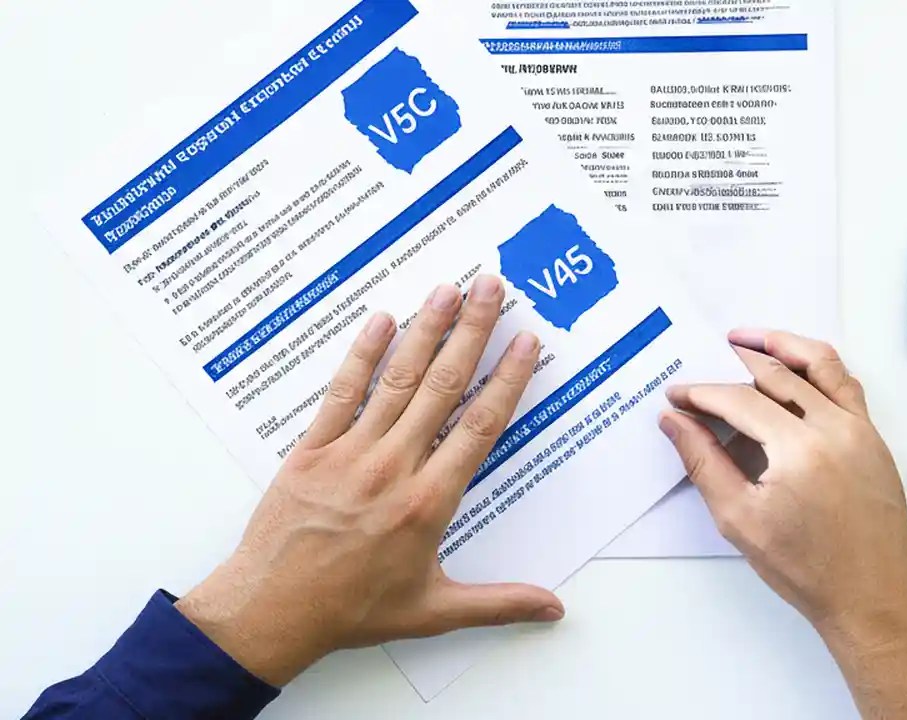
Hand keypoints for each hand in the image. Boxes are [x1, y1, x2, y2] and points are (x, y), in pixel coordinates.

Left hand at [176, 276, 563, 686]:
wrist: (273, 612)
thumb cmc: (354, 612)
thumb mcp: (434, 611)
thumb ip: (500, 603)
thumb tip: (554, 610)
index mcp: (430, 502)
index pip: (481, 426)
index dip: (507, 379)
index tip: (526, 342)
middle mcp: (395, 468)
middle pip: (444, 387)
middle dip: (472, 332)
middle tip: (491, 286)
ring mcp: (352, 454)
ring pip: (397, 380)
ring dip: (425, 331)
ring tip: (446, 290)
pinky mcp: (312, 450)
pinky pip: (342, 394)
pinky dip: (361, 355)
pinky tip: (380, 321)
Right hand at [659, 329, 906, 718]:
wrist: (872, 598)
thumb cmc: (811, 570)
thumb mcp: (740, 519)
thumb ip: (704, 462)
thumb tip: (676, 423)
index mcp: (800, 449)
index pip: (740, 401)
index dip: (702, 394)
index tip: (679, 396)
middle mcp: (835, 428)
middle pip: (775, 377)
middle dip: (732, 366)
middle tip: (702, 364)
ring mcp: (860, 429)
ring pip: (818, 366)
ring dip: (780, 346)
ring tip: (747, 340)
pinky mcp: (873, 437)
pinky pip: (845, 384)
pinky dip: (818, 367)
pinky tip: (796, 369)